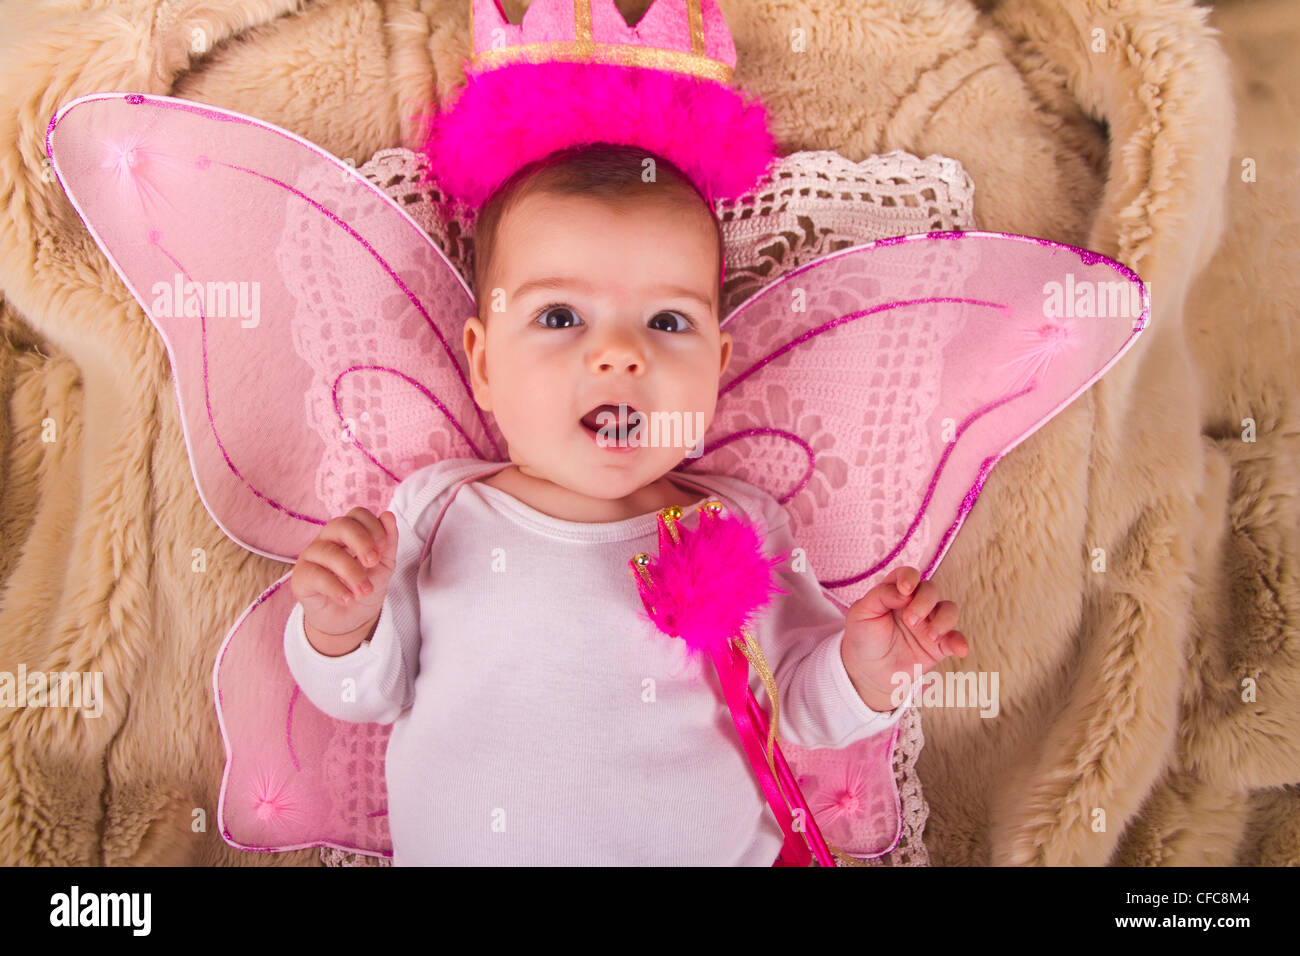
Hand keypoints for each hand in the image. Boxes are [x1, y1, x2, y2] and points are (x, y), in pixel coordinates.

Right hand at [289, 507, 398, 637]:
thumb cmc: (364, 587)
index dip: (373, 526)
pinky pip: (315, 575)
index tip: (384, 548)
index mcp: (348, 533)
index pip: (357, 514)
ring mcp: (311, 556)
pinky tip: (348, 599)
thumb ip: (388, 543)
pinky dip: (335, 587)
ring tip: (365, 590)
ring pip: (328, 552)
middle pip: (340, 525)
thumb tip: (388, 516)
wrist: (350, 620)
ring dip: (352, 572)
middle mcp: (327, 539)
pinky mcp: (300, 578)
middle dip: (361, 541)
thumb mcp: (383, 567)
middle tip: (373, 562)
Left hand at [841, 565, 968, 711]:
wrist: (867, 670)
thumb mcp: (861, 613)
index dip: (910, 577)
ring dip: (943, 620)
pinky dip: (960, 642)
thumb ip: (880, 595)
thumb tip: (904, 592)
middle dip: (924, 602)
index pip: (909, 575)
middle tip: (910, 621)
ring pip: (949, 609)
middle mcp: (916, 604)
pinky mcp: (939, 645)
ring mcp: (929, 623)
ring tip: (930, 637)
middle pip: (931, 590)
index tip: (905, 589)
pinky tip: (959, 649)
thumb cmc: (863, 636)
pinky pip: (955, 639)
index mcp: (896, 592)